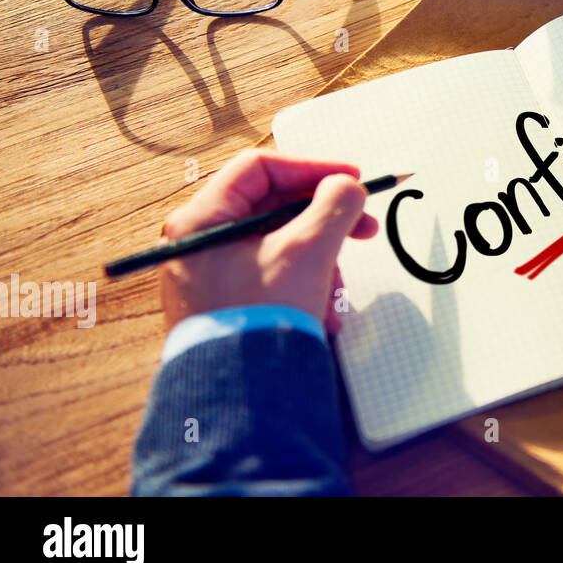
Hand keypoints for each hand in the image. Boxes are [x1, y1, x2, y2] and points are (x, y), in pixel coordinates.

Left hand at [157, 148, 378, 333]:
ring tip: (337, 290)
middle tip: (362, 228)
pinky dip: (304, 283)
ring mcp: (212, 274)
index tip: (349, 180)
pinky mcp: (227, 301)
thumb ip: (334, 206)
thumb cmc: (258, 320)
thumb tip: (347, 187)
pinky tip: (323, 309)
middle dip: (324, 221)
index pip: (261, 168)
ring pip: (279, 244)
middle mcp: (199, 243)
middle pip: (274, 207)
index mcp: (202, 219)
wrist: (239, 394)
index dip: (311, 168)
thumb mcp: (308, 251)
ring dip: (319, 259)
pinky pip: (273, 275)